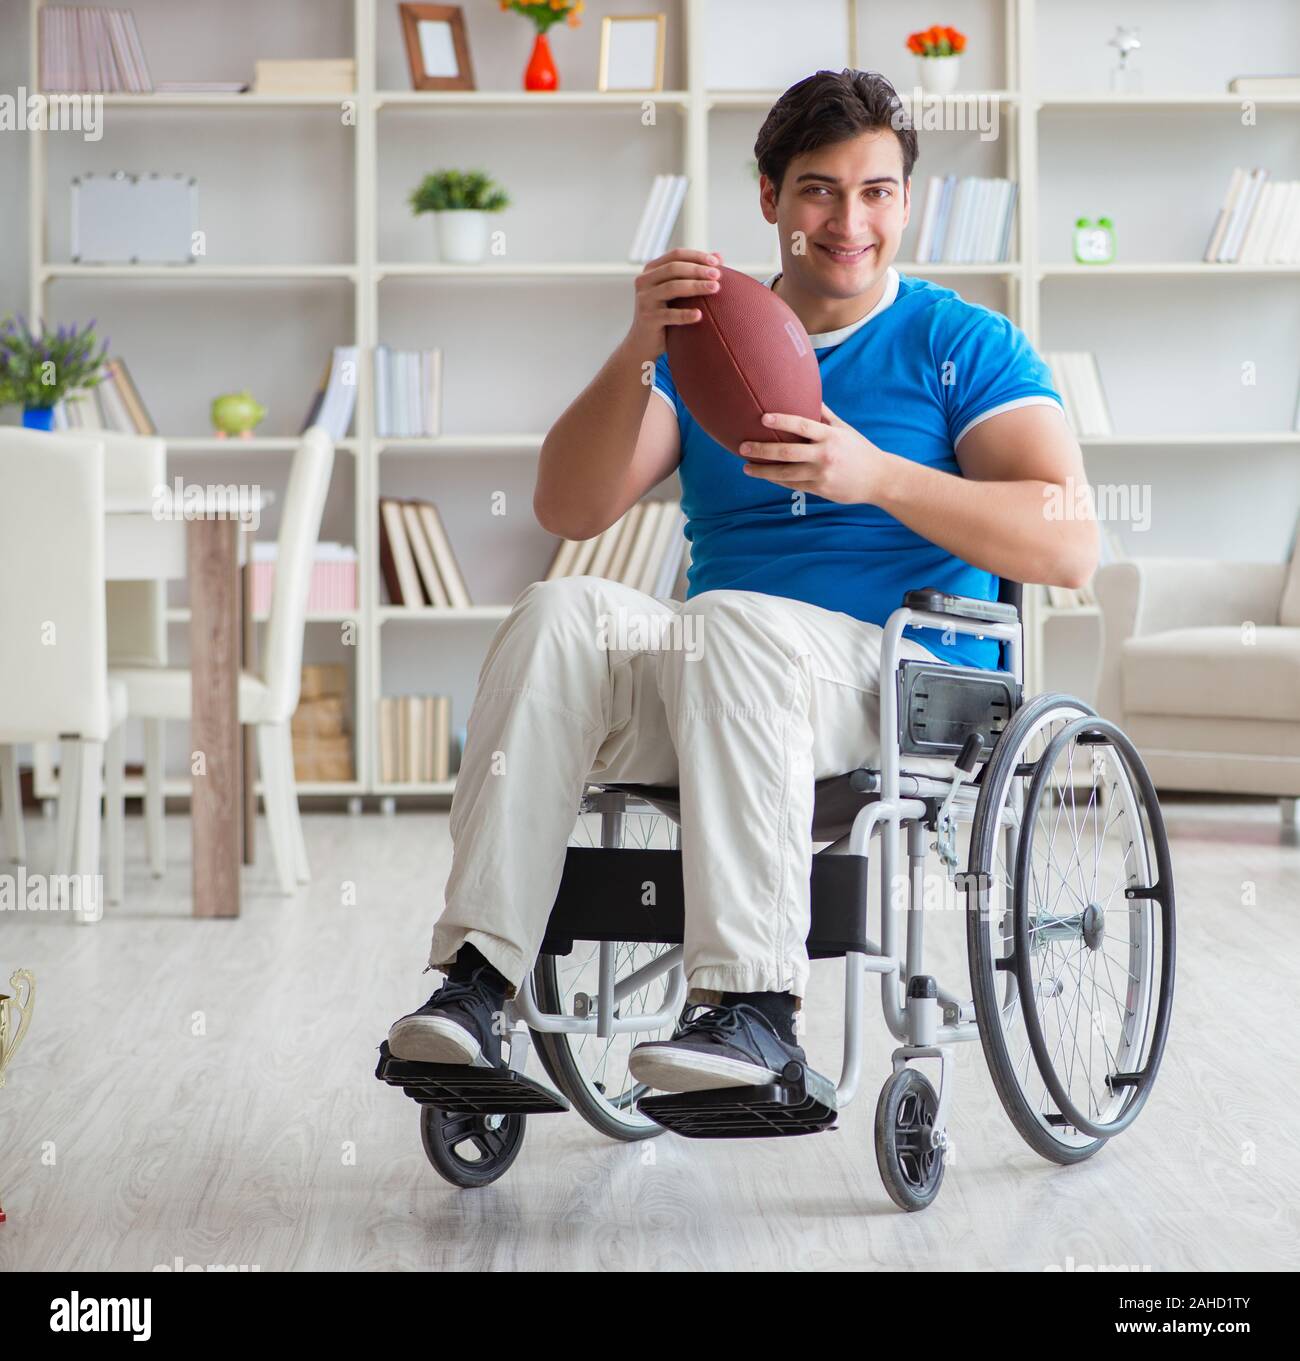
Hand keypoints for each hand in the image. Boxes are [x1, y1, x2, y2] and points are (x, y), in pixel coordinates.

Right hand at [624, 247, 723, 363]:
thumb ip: (693, 273)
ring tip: (714, 288)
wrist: (644, 342)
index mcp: (651, 270)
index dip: (696, 256)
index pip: (676, 255)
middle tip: (717, 275)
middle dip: (697, 270)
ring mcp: (644, 300)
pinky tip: (699, 315)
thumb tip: (718, 256)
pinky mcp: (647, 319)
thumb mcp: (676, 290)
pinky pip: (669, 315)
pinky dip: (685, 314)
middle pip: (673, 269)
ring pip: (671, 287)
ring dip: (695, 286)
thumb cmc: (664, 313)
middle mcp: (644, 281)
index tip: (717, 263)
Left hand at [738, 402, 889, 503]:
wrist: (879, 479)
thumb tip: (808, 393)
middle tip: (743, 447)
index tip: (763, 418)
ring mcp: (821, 475)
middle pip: (787, 452)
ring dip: (763, 471)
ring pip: (785, 474)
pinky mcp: (820, 490)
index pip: (802, 425)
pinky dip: (777, 480)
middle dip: (762, 450)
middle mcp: (825, 455)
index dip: (782, 421)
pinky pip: (793, 485)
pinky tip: (765, 476)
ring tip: (746, 467)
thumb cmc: (859, 450)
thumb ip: (825, 414)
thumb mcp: (844, 429)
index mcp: (831, 436)